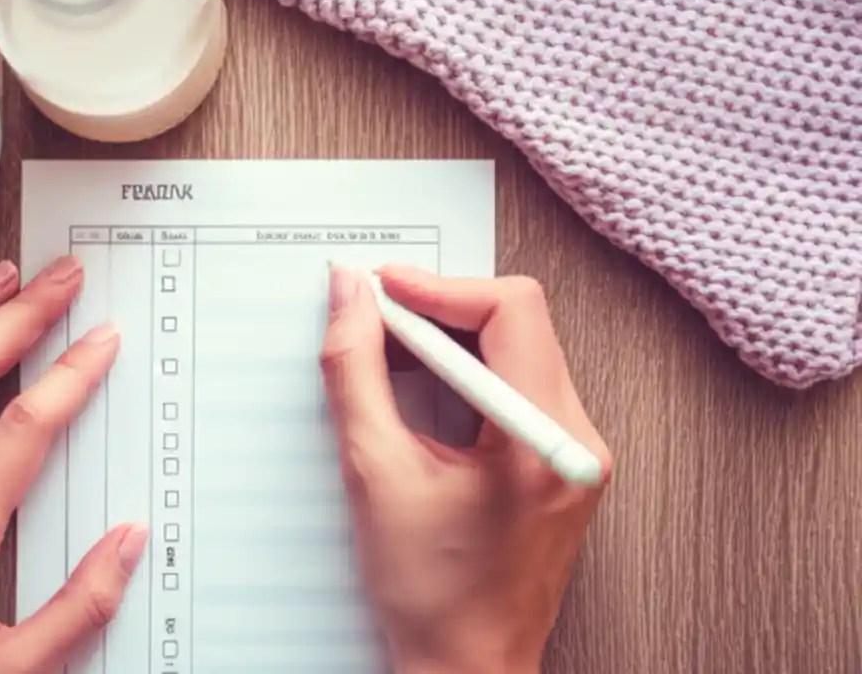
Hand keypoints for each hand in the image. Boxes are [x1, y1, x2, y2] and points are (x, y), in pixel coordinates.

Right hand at [320, 265, 612, 673]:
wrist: (468, 669)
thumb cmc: (432, 596)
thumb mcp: (375, 473)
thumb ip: (354, 373)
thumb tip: (347, 298)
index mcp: (546, 438)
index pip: (511, 313)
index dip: (439, 289)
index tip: (383, 289)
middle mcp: (577, 437)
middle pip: (517, 324)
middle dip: (438, 311)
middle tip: (374, 317)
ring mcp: (573, 450)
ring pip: (516, 350)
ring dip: (448, 342)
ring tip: (386, 353)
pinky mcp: (555, 461)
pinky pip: (514, 387)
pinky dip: (462, 375)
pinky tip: (415, 389)